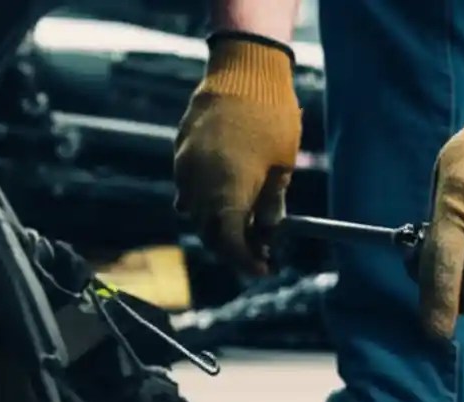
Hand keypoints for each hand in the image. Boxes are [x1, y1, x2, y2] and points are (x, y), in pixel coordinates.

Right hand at [174, 34, 300, 275]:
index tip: (262, 269)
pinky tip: (229, 198)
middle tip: (260, 252)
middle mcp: (199, 180)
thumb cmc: (272, 117)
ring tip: (248, 225)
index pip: (228, 241)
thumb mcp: (282, 167)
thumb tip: (267, 234)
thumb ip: (271, 205)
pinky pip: (188, 188)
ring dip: (218, 224)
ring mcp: (185, 164)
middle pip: (208, 231)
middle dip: (233, 246)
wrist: (244, 70)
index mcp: (227, 188)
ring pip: (195, 211)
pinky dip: (206, 201)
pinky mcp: (181, 150)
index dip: (244, 260)